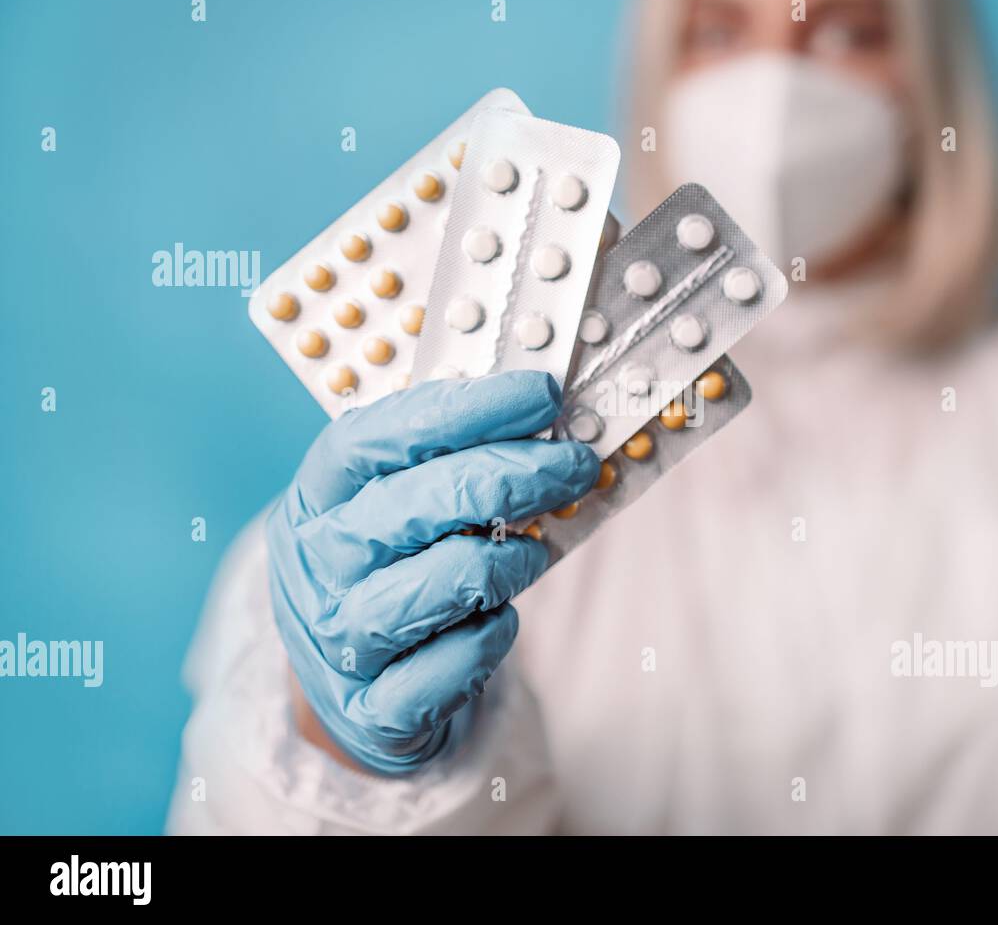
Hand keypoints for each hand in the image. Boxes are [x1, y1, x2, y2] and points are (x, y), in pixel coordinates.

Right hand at [266, 371, 597, 774]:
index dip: (463, 410)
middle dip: (510, 477)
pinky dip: (487, 642)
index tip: (540, 393)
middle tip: (576, 464)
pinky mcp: (370, 710)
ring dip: (503, 562)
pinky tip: (501, 620)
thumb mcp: (397, 504)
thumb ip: (453, 459)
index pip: (377, 437)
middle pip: (413, 507)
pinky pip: (443, 672)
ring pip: (432, 588)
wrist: (350, 688)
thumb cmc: (393, 570)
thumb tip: (547, 409)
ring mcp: (337, 641)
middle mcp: (317, 565)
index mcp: (317, 496)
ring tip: (534, 552)